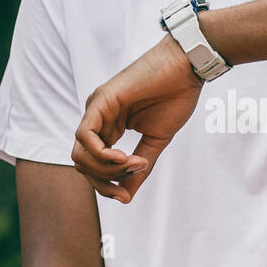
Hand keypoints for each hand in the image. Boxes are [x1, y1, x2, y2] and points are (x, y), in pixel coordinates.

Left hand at [72, 34, 201, 200]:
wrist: (186, 68)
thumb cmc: (175, 98)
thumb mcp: (155, 142)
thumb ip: (138, 169)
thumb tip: (124, 198)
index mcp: (109, 128)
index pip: (92, 166)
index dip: (106, 186)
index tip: (127, 195)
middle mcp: (98, 119)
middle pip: (82, 164)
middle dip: (104, 181)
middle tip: (132, 178)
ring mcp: (96, 109)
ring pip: (80, 154)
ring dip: (107, 170)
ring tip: (135, 164)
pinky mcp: (100, 101)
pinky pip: (86, 137)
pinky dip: (102, 155)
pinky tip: (124, 157)